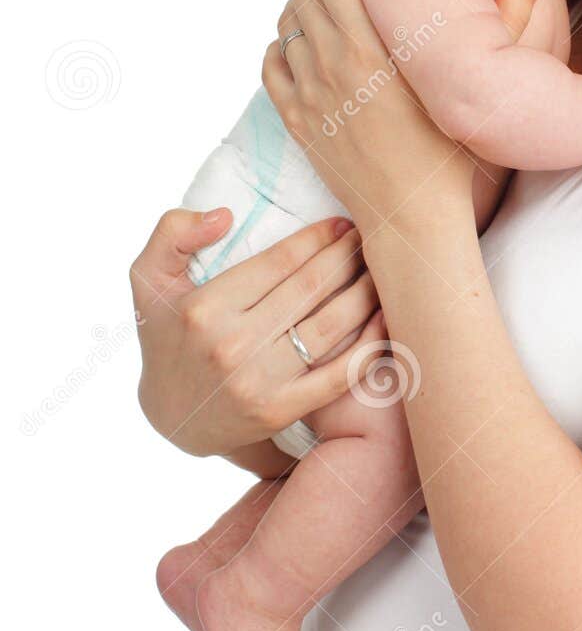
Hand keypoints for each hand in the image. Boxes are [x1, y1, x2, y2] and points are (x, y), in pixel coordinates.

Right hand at [129, 207, 380, 455]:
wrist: (175, 415)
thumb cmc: (169, 335)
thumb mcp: (148, 278)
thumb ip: (173, 232)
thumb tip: (224, 215)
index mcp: (205, 307)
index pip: (278, 262)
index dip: (317, 238)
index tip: (341, 224)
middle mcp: (231, 344)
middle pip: (310, 288)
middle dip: (347, 257)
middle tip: (371, 238)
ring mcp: (258, 381)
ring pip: (331, 326)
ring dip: (365, 293)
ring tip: (381, 271)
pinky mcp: (280, 410)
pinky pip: (339, 375)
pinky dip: (369, 346)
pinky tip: (385, 320)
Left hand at [262, 0, 546, 237]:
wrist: (410, 220)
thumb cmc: (450, 157)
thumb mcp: (476, 86)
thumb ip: (506, 22)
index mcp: (370, 50)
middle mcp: (330, 66)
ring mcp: (307, 95)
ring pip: (284, 23)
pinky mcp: (297, 122)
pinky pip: (271, 66)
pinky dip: (280, 43)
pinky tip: (298, 40)